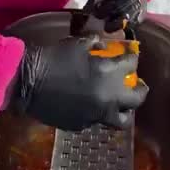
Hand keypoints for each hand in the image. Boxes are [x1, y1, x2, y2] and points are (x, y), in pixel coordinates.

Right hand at [10, 34, 147, 130]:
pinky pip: (98, 121)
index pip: (132, 64)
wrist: (29, 82)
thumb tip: (106, 48)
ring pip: (121, 119)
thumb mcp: (78, 44)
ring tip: (120, 103)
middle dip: (140, 90)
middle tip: (137, 84)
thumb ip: (96, 45)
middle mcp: (108, 97)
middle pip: (136, 98)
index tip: (131, 55)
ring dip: (123, 109)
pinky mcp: (82, 125)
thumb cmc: (54, 58)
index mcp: (108, 73)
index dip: (133, 57)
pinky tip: (93, 105)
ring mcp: (96, 115)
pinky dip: (100, 113)